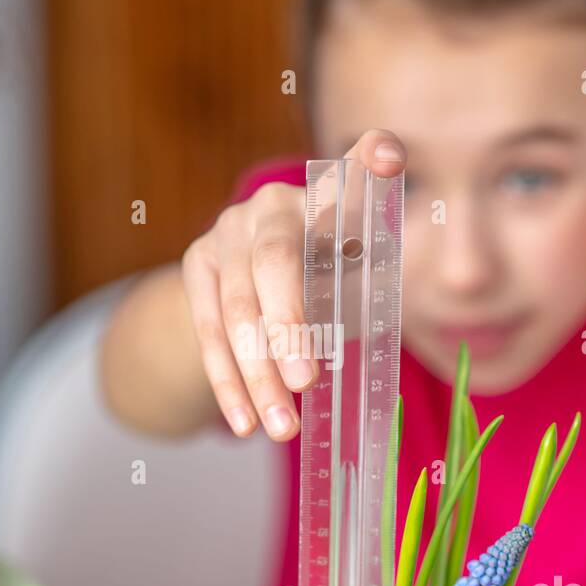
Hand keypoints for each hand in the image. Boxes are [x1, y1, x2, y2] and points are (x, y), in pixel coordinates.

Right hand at [181, 130, 405, 440]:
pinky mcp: (197, 264)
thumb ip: (372, 277)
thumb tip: (379, 298)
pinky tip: (245, 423)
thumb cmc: (331, 280)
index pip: (350, 180)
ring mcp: (227, 231)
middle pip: (276, 263)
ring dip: (257, 375)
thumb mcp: (361, 275)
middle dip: (288, 326)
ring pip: (236, 311)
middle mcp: (273, 203)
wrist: (255, 280)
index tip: (388, 156)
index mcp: (327, 196)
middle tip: (307, 382)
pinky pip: (208, 333)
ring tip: (283, 429)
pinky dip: (229, 383)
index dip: (368, 165)